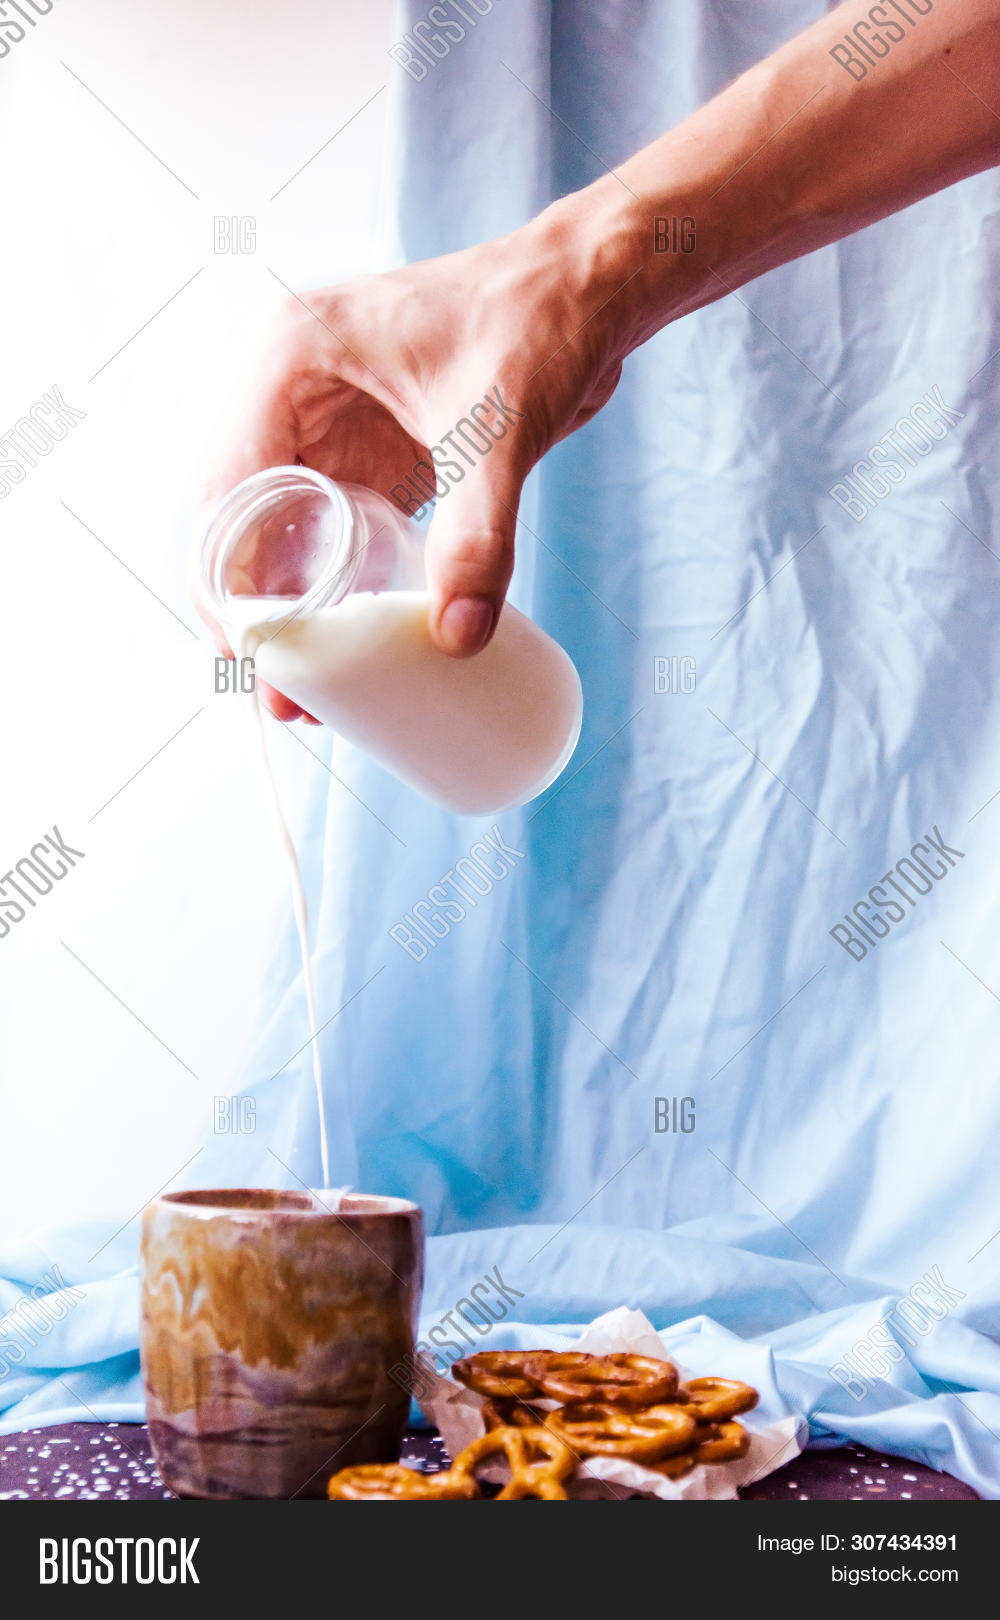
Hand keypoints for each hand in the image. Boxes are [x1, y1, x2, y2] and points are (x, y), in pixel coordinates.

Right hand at [194, 198, 631, 718]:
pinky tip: (351, 644)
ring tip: (312, 690)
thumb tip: (457, 636)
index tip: (252, 657)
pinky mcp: (376, 450)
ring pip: (287, 531)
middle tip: (283, 694)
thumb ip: (477, 533)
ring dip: (292, 608)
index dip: (229, 581)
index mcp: (292, 361)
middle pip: (247, 520)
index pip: (228, 488)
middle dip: (256, 611)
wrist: (593, 289)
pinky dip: (338, 588)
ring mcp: (333, 422)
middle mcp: (296, 391)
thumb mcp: (497, 430)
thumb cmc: (538, 321)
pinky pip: (339, 530)